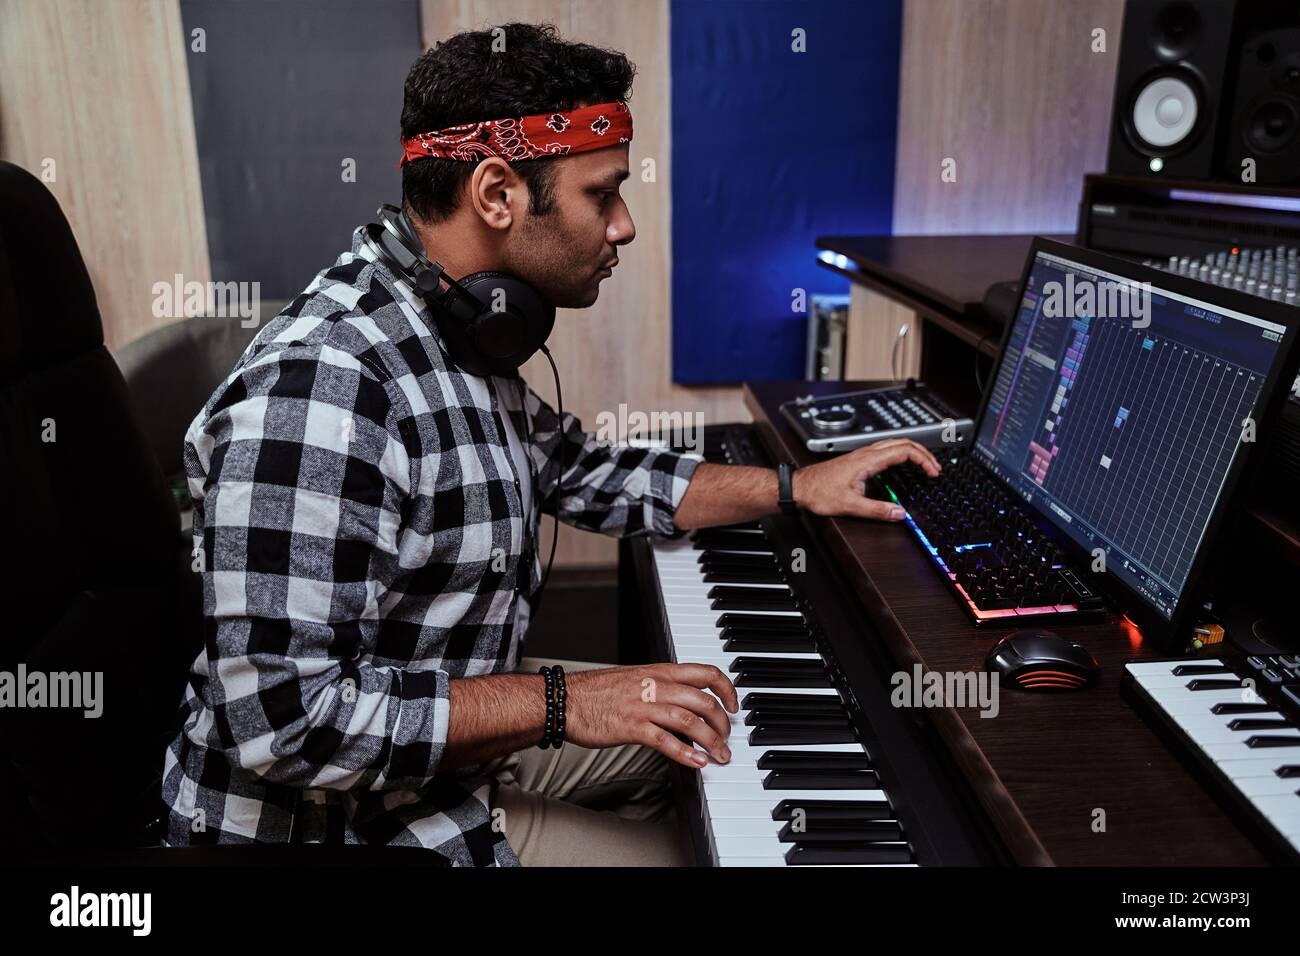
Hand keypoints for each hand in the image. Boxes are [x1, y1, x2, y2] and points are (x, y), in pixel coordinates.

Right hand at [564, 663, 738, 767]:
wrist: (566, 700)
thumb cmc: (597, 692)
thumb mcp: (636, 677)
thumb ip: (662, 686)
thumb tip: (686, 700)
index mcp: (660, 671)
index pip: (706, 674)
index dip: (727, 690)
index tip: (734, 706)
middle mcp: (656, 685)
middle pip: (704, 702)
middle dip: (723, 724)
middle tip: (727, 739)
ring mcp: (645, 706)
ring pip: (690, 722)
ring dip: (712, 742)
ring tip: (720, 756)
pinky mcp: (632, 727)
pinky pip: (666, 741)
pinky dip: (686, 754)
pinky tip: (697, 763)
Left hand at [792, 438, 940, 520]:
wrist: (800, 487)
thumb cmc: (819, 492)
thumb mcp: (850, 506)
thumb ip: (877, 510)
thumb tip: (900, 513)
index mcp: (868, 460)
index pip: (904, 450)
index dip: (923, 459)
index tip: (933, 471)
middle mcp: (866, 453)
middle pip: (903, 442)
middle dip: (924, 453)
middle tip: (935, 468)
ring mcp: (863, 455)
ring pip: (895, 444)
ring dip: (913, 452)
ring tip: (926, 466)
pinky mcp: (859, 460)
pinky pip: (886, 450)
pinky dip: (902, 455)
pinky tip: (904, 466)